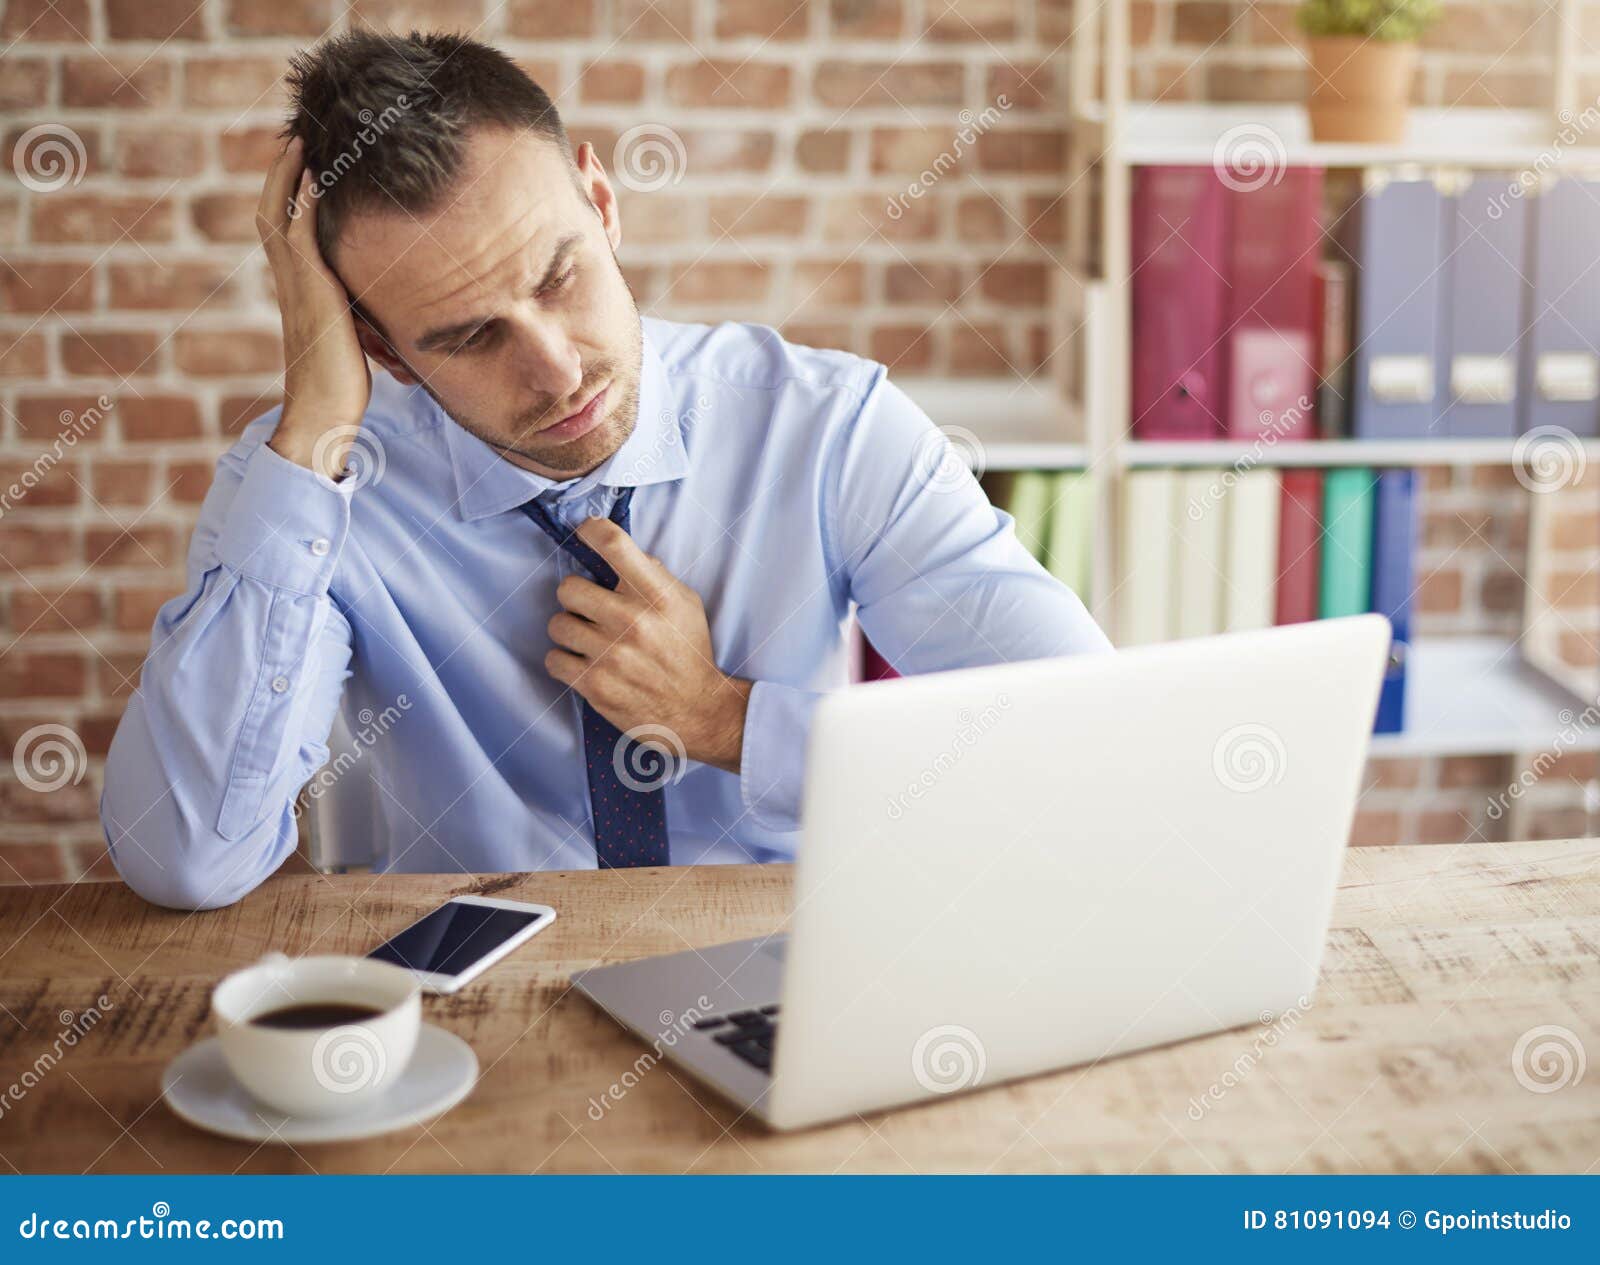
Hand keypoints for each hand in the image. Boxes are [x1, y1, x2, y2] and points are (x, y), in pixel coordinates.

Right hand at [256, 136, 371, 478]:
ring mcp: (297, 285)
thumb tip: (383, 308)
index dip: (286, 196)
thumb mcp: (351, 336)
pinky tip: (316, 176)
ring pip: (279, 216)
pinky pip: (303, 237)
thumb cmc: (341, 384)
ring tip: (301, 143)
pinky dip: (305, 204)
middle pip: (272, 211)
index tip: (300, 166)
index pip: (283, 230)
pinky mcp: (314, 293)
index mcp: (297, 289)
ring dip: (288, 176)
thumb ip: (356, 311)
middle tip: (295, 139)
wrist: (324, 412)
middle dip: (281, 174)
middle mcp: (290, 281)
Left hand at [545, 518, 752, 773]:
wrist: (697, 711)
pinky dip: (564, 661)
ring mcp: (610, 654)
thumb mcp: (687, 604)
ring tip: (588, 639)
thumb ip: (654, 576)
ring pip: (557, 624)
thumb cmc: (688, 652)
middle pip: (568, 587)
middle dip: (575, 596)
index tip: (584, 532)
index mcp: (658, 596)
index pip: (614, 545)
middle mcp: (632, 621)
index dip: (591, 530)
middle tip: (588, 608)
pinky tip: (583, 662)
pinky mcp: (595, 685)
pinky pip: (554, 659)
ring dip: (569, 630)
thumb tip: (619, 553)